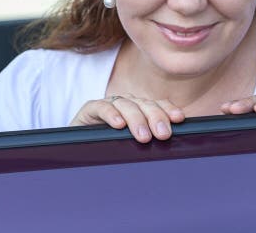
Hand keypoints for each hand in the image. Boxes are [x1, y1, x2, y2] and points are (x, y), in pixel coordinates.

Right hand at [70, 94, 185, 142]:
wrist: (76, 152)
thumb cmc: (108, 151)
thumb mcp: (132, 146)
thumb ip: (148, 141)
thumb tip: (172, 146)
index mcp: (138, 111)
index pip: (156, 105)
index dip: (167, 109)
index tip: (178, 118)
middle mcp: (125, 105)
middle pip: (143, 104)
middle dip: (155, 117)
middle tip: (163, 134)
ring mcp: (108, 105)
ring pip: (125, 104)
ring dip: (136, 119)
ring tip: (143, 137)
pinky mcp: (89, 110)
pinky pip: (100, 106)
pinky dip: (110, 114)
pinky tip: (118, 124)